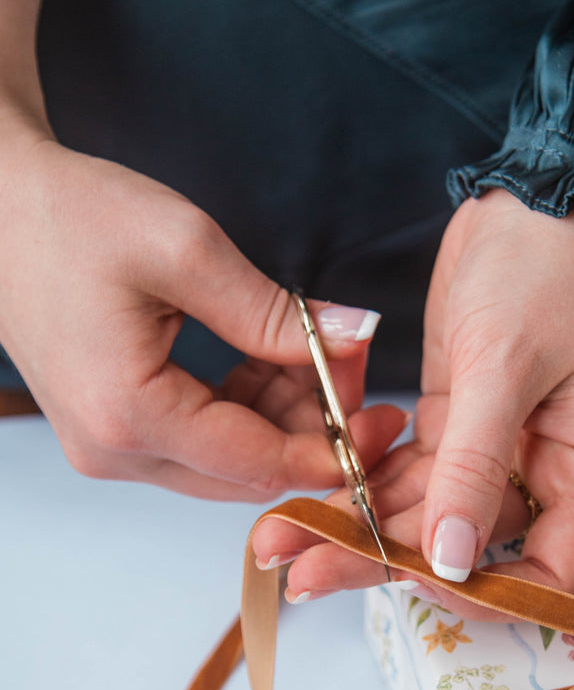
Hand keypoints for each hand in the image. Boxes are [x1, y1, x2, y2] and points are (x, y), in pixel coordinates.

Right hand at [0, 132, 406, 499]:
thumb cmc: (73, 216)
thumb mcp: (187, 250)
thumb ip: (276, 313)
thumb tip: (359, 338)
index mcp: (130, 415)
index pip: (258, 463)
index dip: (333, 449)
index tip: (384, 421)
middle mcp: (115, 452)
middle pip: (246, 472)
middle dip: (313, 432)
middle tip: (357, 374)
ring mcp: (109, 449)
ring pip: (227, 461)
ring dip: (283, 419)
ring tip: (320, 357)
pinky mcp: (112, 433)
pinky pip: (200, 442)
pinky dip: (246, 411)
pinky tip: (273, 362)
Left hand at [253, 190, 573, 617]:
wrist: (528, 207)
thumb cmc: (545, 272)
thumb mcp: (505, 362)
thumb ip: (475, 464)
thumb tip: (451, 560)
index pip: (551, 576)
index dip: (486, 595)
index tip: (412, 583)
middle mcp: (549, 478)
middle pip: (470, 552)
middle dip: (385, 563)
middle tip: (304, 573)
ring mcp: (499, 458)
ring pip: (427, 519)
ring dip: (357, 529)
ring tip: (279, 542)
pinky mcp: (456, 433)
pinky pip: (408, 478)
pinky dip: (360, 487)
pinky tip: (306, 500)